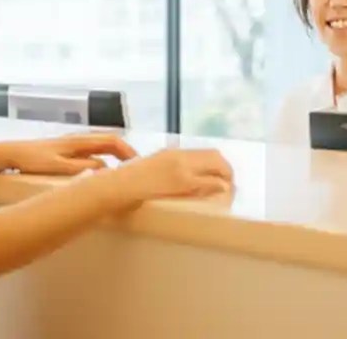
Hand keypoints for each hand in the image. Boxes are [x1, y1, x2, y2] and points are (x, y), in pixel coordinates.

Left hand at [2, 134, 137, 175]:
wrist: (10, 153)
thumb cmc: (32, 160)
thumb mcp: (58, 167)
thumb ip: (82, 168)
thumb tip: (106, 169)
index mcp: (79, 142)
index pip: (112, 142)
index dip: (128, 152)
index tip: (137, 166)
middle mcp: (79, 140)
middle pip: (109, 142)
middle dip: (125, 153)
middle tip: (135, 169)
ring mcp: (72, 145)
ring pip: (101, 147)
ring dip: (115, 156)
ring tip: (122, 172)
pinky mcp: (66, 151)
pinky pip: (92, 152)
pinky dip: (103, 159)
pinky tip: (100, 171)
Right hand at [110, 148, 233, 201]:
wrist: (116, 187)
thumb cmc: (125, 184)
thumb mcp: (147, 170)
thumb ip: (163, 171)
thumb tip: (173, 182)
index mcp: (171, 153)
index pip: (205, 153)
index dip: (218, 164)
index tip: (221, 175)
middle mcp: (179, 157)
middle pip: (215, 157)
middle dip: (227, 170)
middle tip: (230, 185)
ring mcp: (182, 169)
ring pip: (217, 167)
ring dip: (226, 178)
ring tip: (228, 192)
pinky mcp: (182, 183)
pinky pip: (210, 182)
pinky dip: (219, 187)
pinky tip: (222, 194)